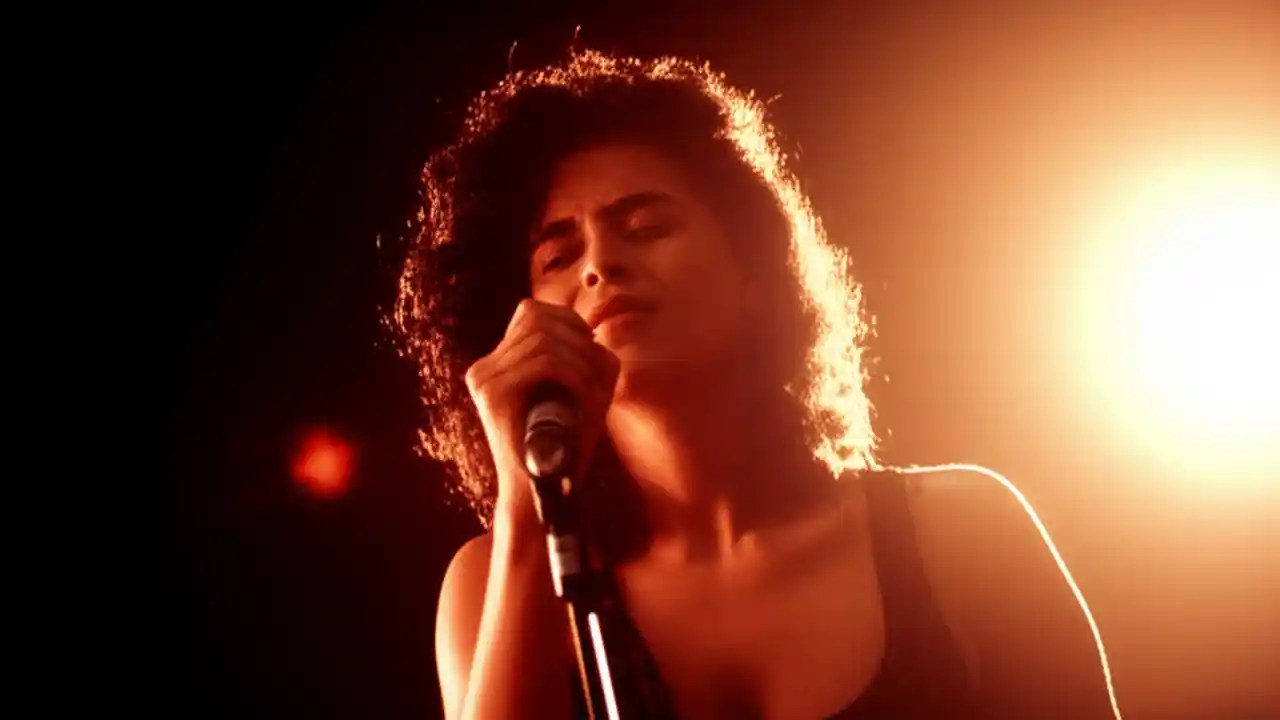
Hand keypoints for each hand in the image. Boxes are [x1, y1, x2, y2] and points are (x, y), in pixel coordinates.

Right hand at [465, 299, 619, 518]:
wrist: (543, 495)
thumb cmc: (567, 447)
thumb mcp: (584, 394)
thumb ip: (590, 360)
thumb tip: (596, 336)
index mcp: (498, 365)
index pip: (531, 312)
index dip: (568, 321)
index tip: (591, 349)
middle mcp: (485, 368)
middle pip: (535, 316)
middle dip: (575, 336)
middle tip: (593, 371)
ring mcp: (484, 380)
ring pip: (542, 338)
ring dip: (577, 357)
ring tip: (590, 386)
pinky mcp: (492, 395)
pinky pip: (541, 362)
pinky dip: (571, 372)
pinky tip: (582, 390)